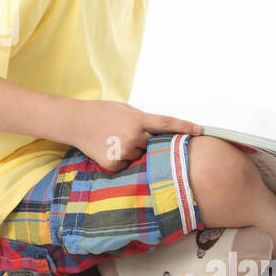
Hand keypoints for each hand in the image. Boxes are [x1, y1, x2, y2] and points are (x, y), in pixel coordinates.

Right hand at [66, 100, 203, 173]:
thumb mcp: (126, 110)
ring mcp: (122, 152)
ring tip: (115, 140)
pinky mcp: (113, 164)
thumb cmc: (101, 112)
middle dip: (150, 143)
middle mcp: (132, 137)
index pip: (167, 124)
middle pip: (155, 145)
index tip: (200, 131)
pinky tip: (109, 149)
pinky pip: (127, 166)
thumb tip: (163, 133)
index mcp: (137, 120)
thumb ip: (144, 121)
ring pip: (140, 157)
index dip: (186, 127)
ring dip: (135, 152)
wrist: (75, 122)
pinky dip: (123, 160)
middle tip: (133, 135)